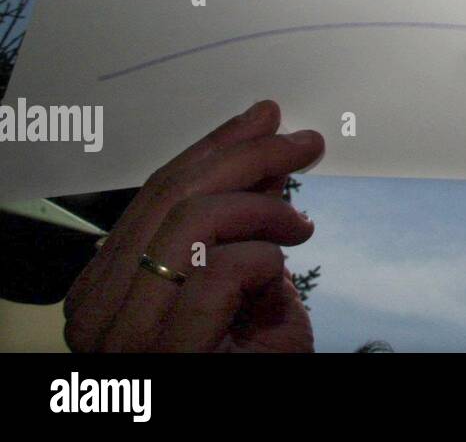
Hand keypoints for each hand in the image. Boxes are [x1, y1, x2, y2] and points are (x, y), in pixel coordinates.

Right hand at [63, 100, 323, 352]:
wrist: (251, 425)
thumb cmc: (244, 364)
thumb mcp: (240, 282)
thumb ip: (238, 224)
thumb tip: (265, 156)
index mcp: (104, 289)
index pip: (157, 193)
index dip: (217, 147)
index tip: (264, 119)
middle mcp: (99, 314)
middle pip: (174, 197)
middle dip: (247, 156)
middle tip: (302, 144)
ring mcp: (126, 340)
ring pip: (192, 223)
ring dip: (263, 208)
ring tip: (299, 225)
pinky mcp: (168, 356)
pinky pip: (218, 270)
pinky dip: (263, 256)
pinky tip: (283, 264)